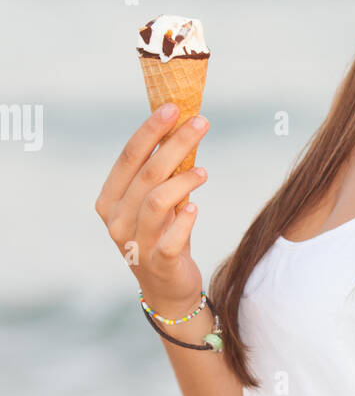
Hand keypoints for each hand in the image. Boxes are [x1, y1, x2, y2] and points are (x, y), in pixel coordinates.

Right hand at [95, 103, 209, 312]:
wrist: (167, 288)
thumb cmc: (163, 235)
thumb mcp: (156, 202)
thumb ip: (161, 173)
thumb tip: (183, 126)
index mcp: (109, 200)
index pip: (128, 157)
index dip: (151, 130)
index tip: (174, 107)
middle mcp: (116, 221)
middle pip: (147, 173)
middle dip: (175, 143)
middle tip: (201, 123)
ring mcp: (134, 243)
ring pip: (158, 201)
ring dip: (183, 180)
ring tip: (203, 171)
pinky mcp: (158, 263)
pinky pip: (171, 238)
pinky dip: (185, 220)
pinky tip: (196, 207)